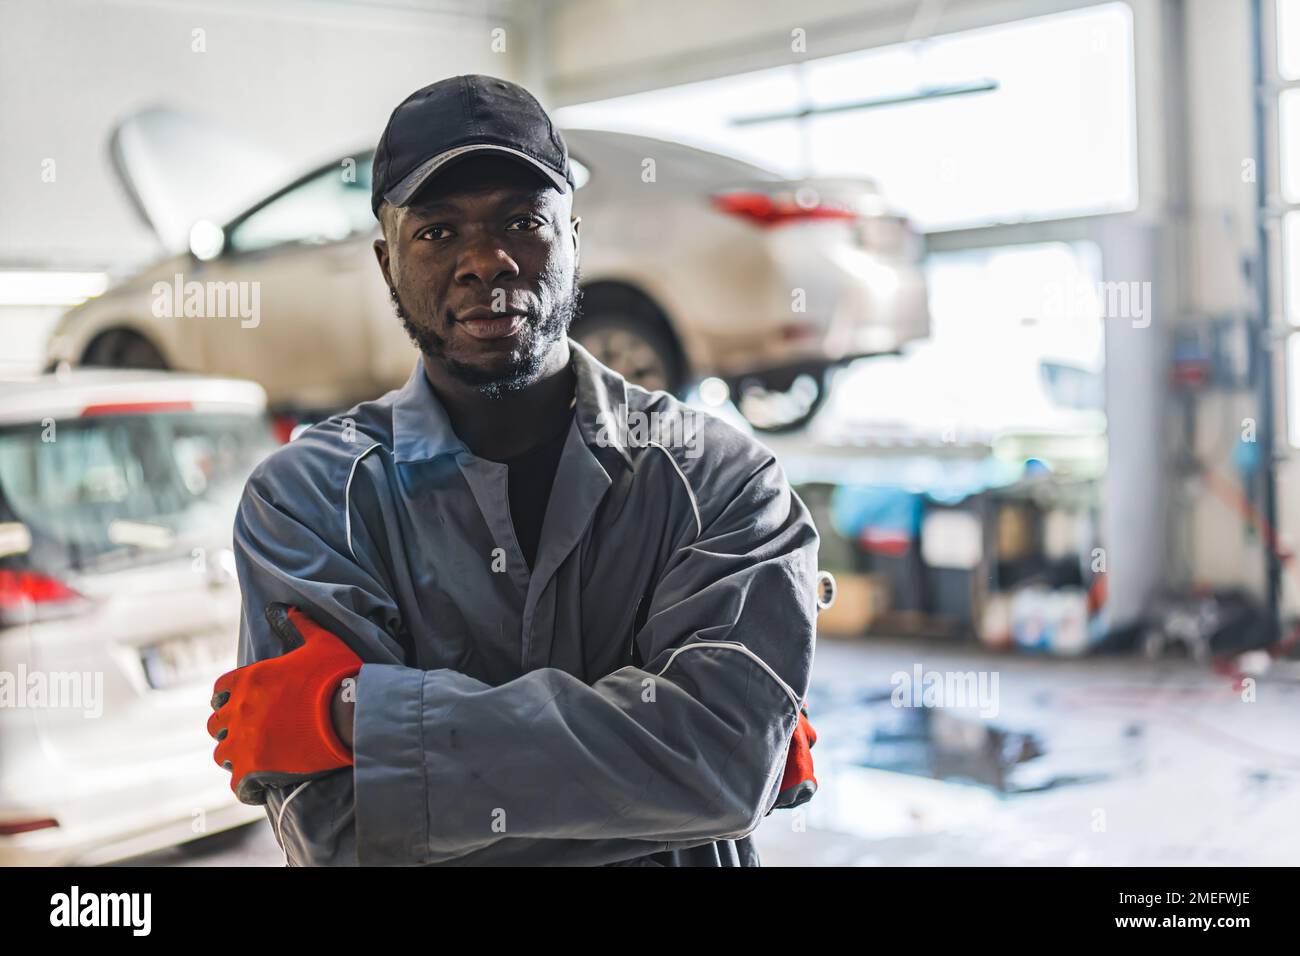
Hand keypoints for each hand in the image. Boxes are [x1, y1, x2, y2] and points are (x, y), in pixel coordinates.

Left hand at [207, 604, 361, 804]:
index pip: (219, 690)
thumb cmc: (336, 676)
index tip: (235, 703)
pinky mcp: (256, 769)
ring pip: (222, 753)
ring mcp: (245, 741)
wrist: (351, 714)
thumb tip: (282, 607)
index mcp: (250, 679)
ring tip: (252, 758)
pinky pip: (237, 784)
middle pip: (215, 724)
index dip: (226, 697)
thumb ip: (298, 624)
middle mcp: (240, 710)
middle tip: (247, 731)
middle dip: (228, 726)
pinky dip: (245, 786)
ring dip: (234, 755)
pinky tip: (256, 786)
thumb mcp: (320, 642)